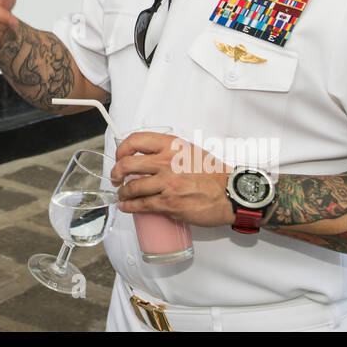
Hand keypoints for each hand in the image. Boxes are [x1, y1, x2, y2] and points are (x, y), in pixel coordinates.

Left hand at [111, 132, 235, 226]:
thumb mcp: (190, 151)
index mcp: (171, 145)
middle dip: (116, 172)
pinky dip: (129, 206)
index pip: (136, 140)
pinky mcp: (169, 203)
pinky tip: (126, 206)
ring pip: (132, 187)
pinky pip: (141, 205)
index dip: (122, 149)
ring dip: (122, 192)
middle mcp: (166, 161)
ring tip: (121, 194)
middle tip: (115, 177)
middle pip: (127, 164)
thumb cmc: (214, 174)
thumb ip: (170, 151)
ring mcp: (167, 183)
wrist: (230, 193)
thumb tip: (151, 156)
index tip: (119, 156)